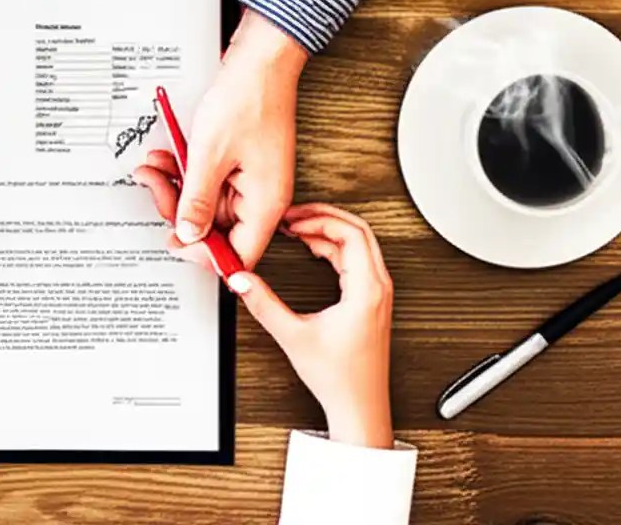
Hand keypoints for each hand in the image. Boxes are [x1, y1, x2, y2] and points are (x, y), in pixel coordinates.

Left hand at [167, 8, 307, 268]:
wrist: (259, 59)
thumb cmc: (247, 98)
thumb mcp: (210, 155)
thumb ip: (198, 201)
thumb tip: (189, 234)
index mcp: (265, 204)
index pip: (238, 255)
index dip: (205, 255)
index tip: (175, 241)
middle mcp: (262, 197)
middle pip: (217, 228)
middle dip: (179, 210)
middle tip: (155, 188)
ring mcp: (251, 179)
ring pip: (206, 201)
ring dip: (176, 187)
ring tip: (154, 168)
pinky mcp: (240, 163)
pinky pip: (208, 179)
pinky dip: (186, 171)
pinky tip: (167, 157)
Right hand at [239, 204, 394, 448]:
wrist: (359, 405)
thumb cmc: (340, 378)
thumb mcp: (294, 336)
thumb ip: (263, 304)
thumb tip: (242, 280)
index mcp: (366, 290)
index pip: (350, 234)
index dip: (319, 220)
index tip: (293, 221)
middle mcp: (378, 288)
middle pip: (359, 231)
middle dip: (324, 217)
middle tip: (295, 215)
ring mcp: (378, 294)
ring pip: (360, 244)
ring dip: (329, 231)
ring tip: (298, 229)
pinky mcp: (372, 301)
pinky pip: (358, 260)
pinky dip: (335, 248)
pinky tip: (314, 250)